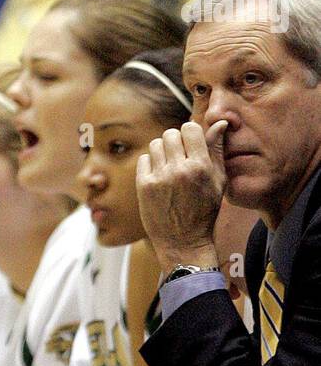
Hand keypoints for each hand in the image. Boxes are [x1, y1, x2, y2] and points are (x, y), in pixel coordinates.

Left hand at [136, 119, 225, 272]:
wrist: (183, 241)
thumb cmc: (204, 210)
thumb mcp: (218, 181)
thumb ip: (217, 151)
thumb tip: (221, 123)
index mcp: (201, 167)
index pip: (190, 128)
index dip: (190, 134)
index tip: (190, 145)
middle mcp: (179, 170)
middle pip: (170, 134)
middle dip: (175, 142)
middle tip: (179, 157)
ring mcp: (159, 177)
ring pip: (155, 145)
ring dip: (162, 152)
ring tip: (169, 167)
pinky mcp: (143, 185)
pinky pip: (143, 159)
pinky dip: (150, 165)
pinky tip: (159, 177)